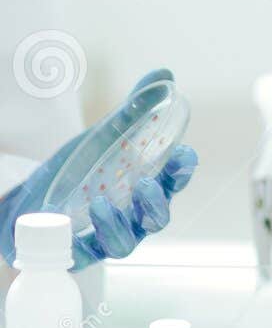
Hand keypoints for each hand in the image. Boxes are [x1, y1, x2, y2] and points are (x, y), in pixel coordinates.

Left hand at [1, 69, 197, 270]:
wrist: (32, 197)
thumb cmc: (79, 168)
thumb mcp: (106, 134)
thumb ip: (135, 108)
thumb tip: (164, 74)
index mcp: (148, 187)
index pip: (176, 181)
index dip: (183, 170)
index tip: (182, 153)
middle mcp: (133, 216)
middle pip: (158, 218)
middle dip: (157, 203)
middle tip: (146, 184)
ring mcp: (106, 236)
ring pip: (127, 241)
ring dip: (120, 224)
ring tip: (105, 202)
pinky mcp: (77, 251)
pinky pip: (88, 254)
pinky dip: (87, 240)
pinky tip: (81, 219)